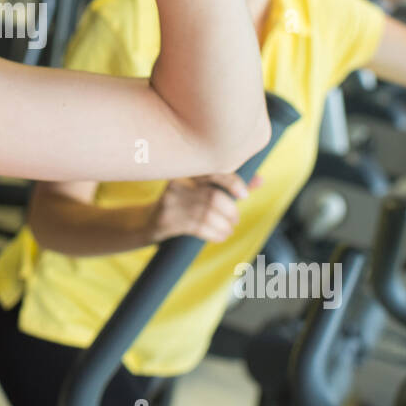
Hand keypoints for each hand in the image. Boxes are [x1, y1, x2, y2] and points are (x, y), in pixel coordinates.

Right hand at [143, 172, 260, 244]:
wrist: (146, 221)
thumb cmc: (180, 203)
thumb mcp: (199, 190)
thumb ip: (228, 185)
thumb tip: (259, 180)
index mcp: (185, 170)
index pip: (212, 171)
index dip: (231, 182)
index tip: (244, 195)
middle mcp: (176, 182)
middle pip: (212, 196)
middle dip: (230, 210)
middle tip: (235, 219)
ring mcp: (169, 201)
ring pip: (206, 213)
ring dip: (224, 224)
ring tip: (229, 229)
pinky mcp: (166, 220)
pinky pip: (197, 227)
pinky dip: (214, 233)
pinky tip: (220, 236)